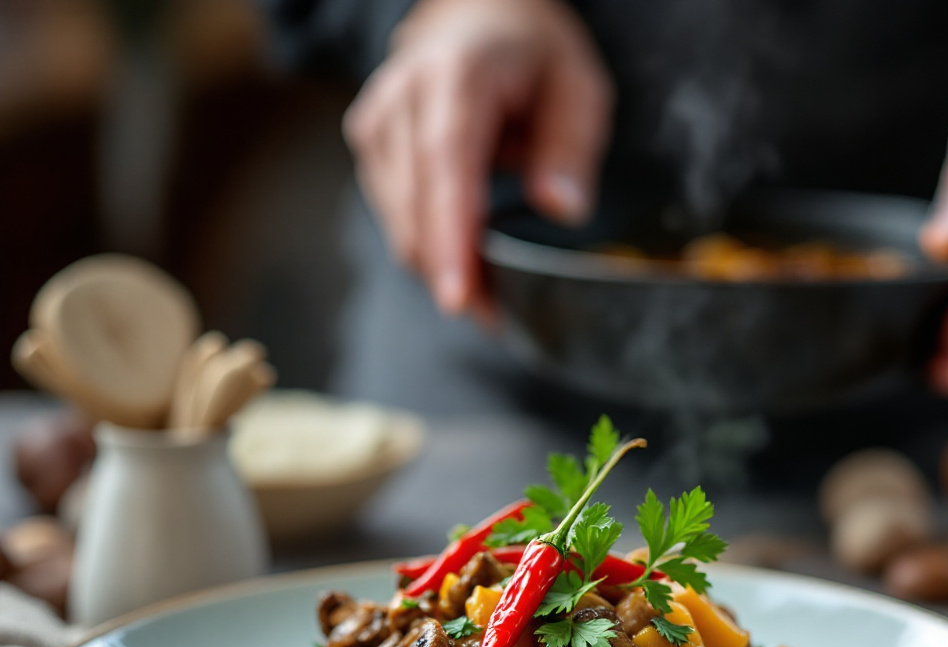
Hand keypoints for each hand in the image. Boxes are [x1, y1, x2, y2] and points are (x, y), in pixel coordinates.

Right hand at [343, 0, 612, 314]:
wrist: (475, 18)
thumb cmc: (532, 56)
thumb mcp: (577, 87)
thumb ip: (571, 147)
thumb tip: (561, 208)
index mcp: (456, 78)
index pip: (446, 168)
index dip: (450, 240)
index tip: (460, 296)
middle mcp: (402, 100)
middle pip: (416, 209)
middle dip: (453, 273)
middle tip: (497, 315)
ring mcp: (377, 125)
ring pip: (401, 224)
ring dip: (443, 267)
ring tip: (492, 293)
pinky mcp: (370, 148)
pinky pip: (397, 218)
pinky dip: (430, 249)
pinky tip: (466, 262)